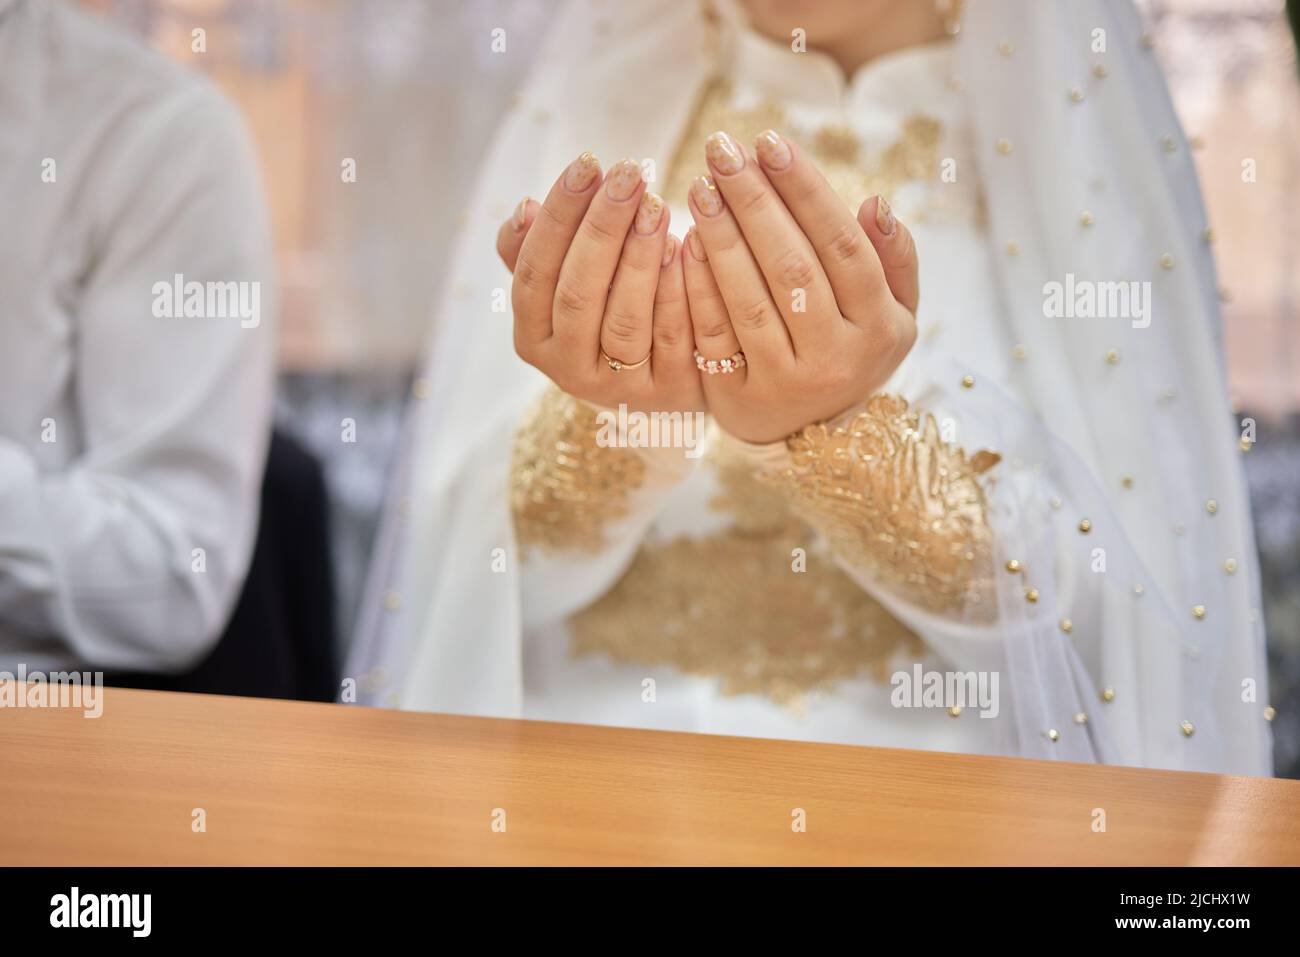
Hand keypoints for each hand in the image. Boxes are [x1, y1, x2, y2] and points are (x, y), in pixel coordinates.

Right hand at [495, 152, 704, 414]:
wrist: (656, 384)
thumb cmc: (602, 312)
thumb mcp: (561, 286)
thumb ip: (534, 250)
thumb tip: (525, 208)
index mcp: (533, 338)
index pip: (534, 272)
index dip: (558, 217)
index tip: (588, 163)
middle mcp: (568, 370)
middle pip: (578, 294)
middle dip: (602, 228)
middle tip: (630, 173)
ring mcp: (620, 387)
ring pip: (625, 320)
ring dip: (640, 258)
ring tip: (657, 205)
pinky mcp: (671, 391)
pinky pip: (674, 337)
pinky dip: (678, 289)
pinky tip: (688, 245)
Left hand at [683, 129, 918, 443]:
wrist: (814, 435)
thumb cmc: (850, 348)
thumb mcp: (893, 313)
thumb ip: (893, 258)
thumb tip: (876, 203)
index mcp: (878, 325)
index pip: (841, 244)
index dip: (805, 191)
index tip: (770, 142)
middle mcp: (836, 355)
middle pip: (792, 266)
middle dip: (754, 200)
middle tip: (721, 150)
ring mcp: (786, 380)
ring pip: (750, 298)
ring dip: (721, 236)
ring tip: (699, 186)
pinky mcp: (739, 397)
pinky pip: (714, 333)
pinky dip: (698, 285)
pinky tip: (684, 241)